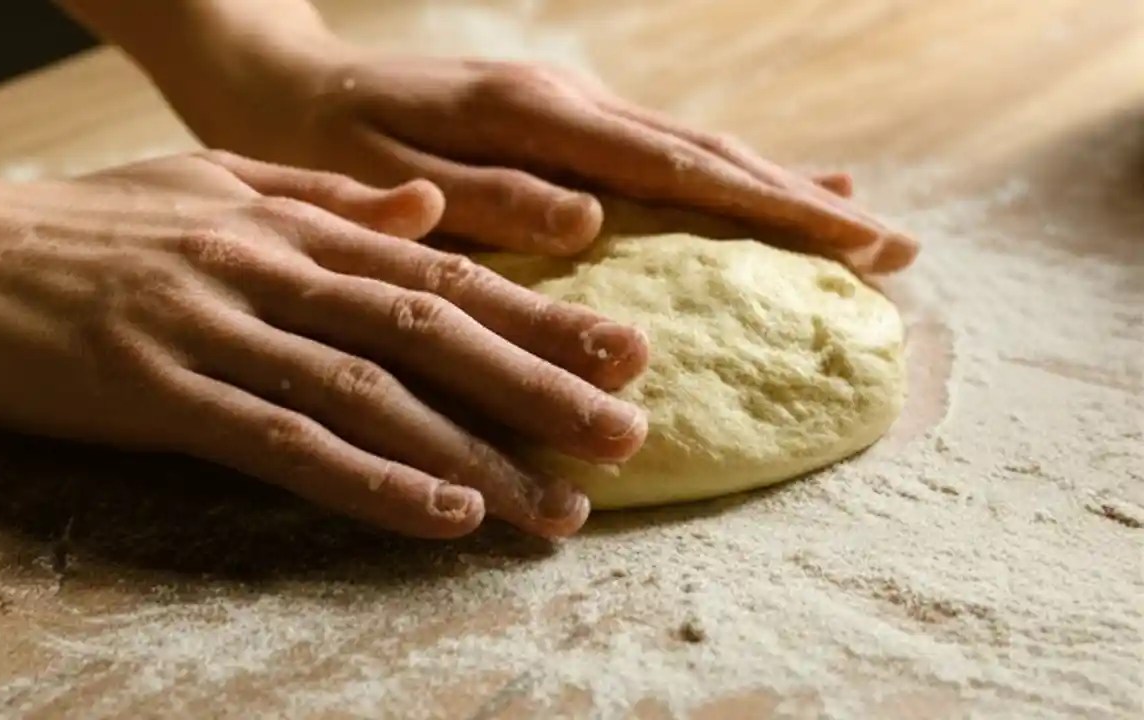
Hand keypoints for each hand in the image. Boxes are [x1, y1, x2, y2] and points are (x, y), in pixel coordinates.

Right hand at [0, 143, 649, 538]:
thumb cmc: (77, 230)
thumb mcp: (209, 190)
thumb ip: (324, 202)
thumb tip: (429, 212)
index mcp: (287, 224)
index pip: (439, 271)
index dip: (540, 312)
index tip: (624, 349)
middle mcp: (269, 270)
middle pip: (432, 329)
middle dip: (540, 383)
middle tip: (630, 431)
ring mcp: (217, 331)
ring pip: (375, 394)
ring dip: (476, 453)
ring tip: (559, 503)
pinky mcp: (160, 393)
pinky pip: (286, 443)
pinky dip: (372, 481)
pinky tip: (441, 514)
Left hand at [145, 18, 916, 271]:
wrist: (276, 80)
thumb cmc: (317, 138)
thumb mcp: (380, 175)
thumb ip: (483, 197)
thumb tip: (589, 223)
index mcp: (532, 116)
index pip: (675, 169)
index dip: (768, 207)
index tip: (854, 240)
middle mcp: (565, 102)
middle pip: (707, 154)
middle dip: (803, 203)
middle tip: (897, 249)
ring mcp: (564, 107)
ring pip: (691, 150)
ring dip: (775, 187)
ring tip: (857, 221)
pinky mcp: (553, 123)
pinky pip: (652, 154)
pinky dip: (715, 178)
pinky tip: (754, 191)